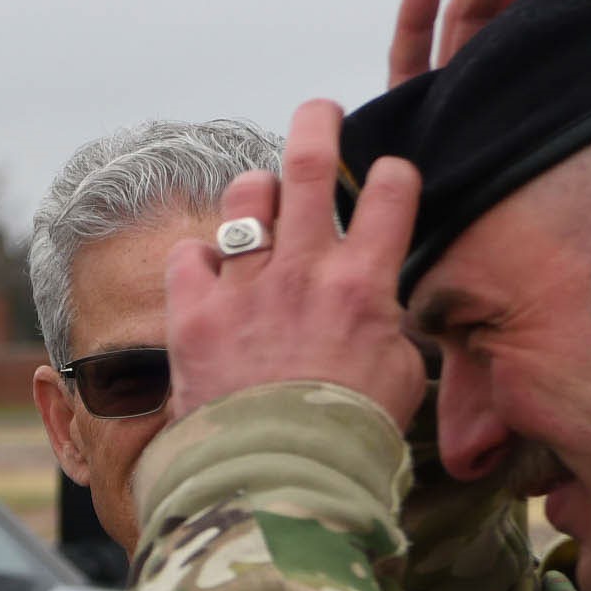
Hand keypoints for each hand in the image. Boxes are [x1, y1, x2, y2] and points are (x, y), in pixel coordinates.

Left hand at [161, 104, 429, 437]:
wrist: (278, 481)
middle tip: (319, 110)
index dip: (393, 175)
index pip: (392, 192)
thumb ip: (392, 328)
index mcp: (365, 284)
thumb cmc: (350, 438)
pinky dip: (198, 256)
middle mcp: (303, 271)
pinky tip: (208, 272)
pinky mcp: (192, 315)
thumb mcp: (402, 379)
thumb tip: (386, 310)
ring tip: (260, 199)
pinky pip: (188, 255)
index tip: (388, 179)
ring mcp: (244, 288)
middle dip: (316, 123)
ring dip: (255, 190)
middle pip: (310, 165)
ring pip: (247, 199)